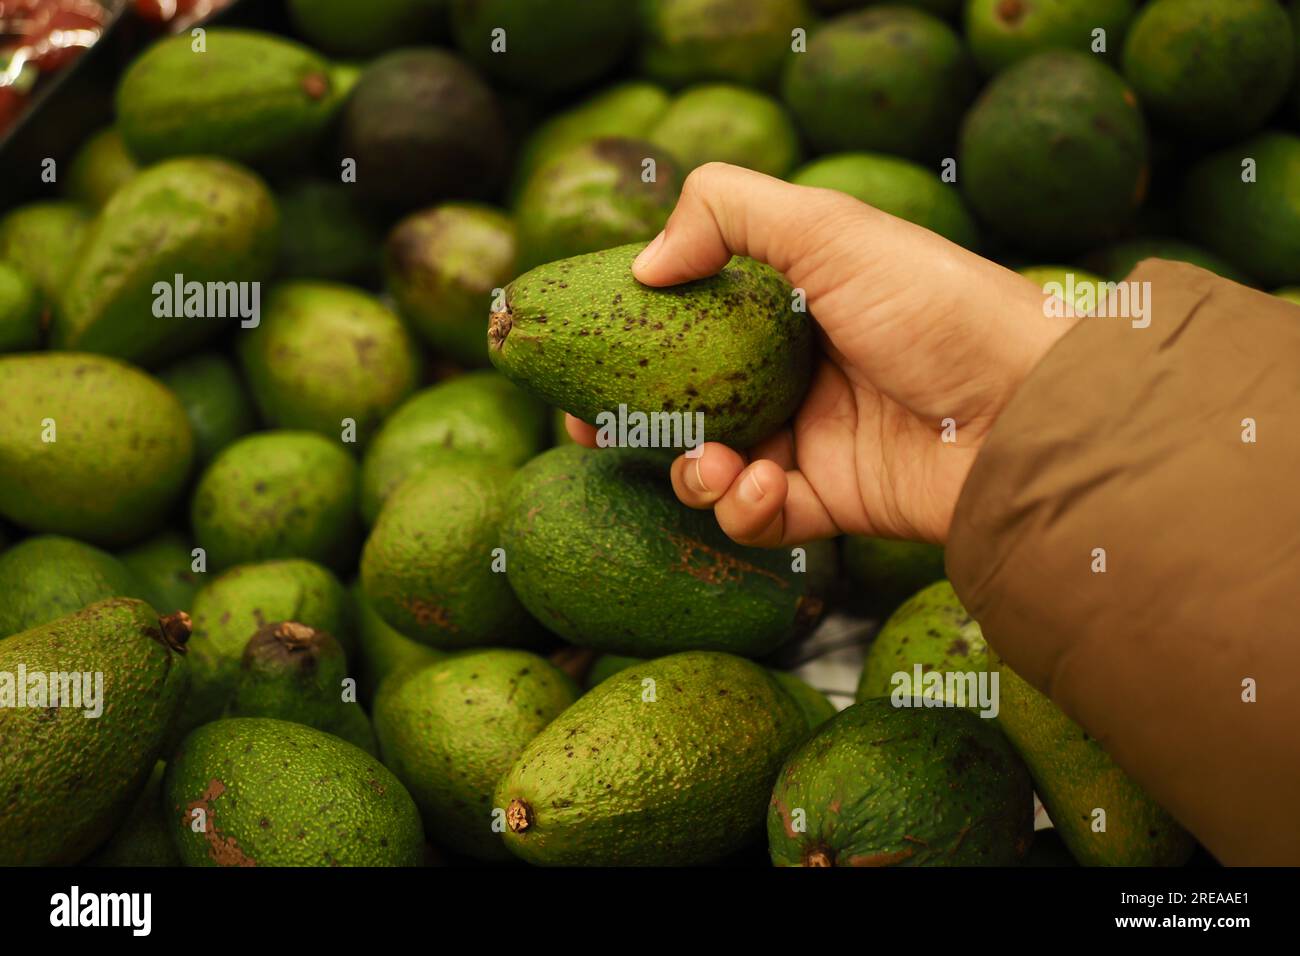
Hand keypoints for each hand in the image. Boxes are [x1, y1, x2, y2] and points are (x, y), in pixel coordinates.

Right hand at [567, 163, 1072, 545]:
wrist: (1031, 411)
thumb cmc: (938, 307)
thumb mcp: (832, 229)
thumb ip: (728, 213)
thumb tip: (644, 267)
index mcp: (793, 302)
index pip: (693, 318)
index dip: (631, 335)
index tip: (580, 355)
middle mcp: (797, 369)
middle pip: (689, 397)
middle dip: (632, 419)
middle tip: (589, 429)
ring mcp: (814, 438)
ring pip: (713, 465)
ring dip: (690, 471)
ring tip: (707, 464)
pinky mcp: (834, 501)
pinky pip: (760, 516)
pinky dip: (742, 509)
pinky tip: (756, 487)